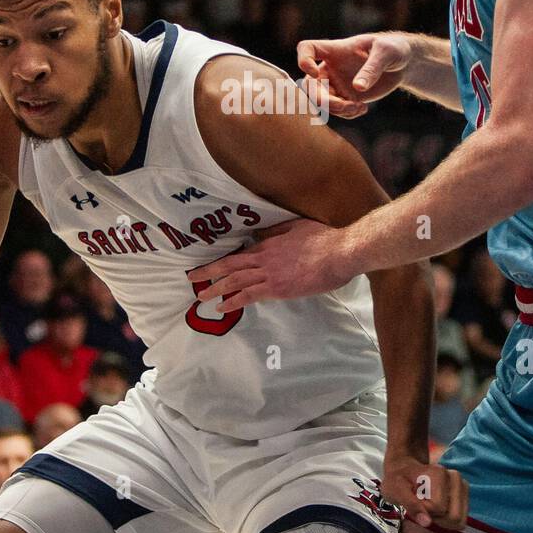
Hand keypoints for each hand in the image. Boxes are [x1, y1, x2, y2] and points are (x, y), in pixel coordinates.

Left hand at [190, 220, 353, 311]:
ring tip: (201, 297)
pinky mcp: (278, 290)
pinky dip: (234, 301)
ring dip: (216, 289)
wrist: (340, 252)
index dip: (221, 259)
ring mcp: (269, 275)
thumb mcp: (297, 226)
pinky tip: (223, 306)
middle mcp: (263, 259)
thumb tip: (260, 233)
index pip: (239, 253)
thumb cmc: (324, 238)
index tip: (209, 265)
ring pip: (235, 281)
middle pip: (229, 266)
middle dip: (208, 273)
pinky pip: (250, 296)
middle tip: (192, 279)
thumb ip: (277, 231)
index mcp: (268, 244)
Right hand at [297, 33, 411, 118]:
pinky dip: (347, 114)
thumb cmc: (393, 49)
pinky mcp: (346, 97)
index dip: (303, 60)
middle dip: (322, 99)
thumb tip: (357, 88)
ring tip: (359, 107)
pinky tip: (363, 109)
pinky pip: (337, 110)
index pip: (307, 48)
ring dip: (337, 110)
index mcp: (335, 50)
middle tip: (344, 105)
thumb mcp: (386, 53)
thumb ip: (371, 68)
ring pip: (321, 102)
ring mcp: (336, 83)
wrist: (401, 63)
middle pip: (309, 84)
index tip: (314, 72)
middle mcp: (330, 67)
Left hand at [381, 454, 468, 529]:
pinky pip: (462, 518)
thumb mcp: (396, 491)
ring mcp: (462, 484)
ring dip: (443, 519)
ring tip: (429, 506)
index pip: (438, 508)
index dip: (425, 511)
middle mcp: (454, 477)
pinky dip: (448, 518)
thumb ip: (411, 506)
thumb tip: (427, 523)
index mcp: (438, 474)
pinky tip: (437, 508)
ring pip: (460, 519)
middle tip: (423, 506)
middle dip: (437, 518)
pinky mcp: (464, 492)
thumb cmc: (398, 480)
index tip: (415, 501)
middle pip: (454, 516)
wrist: (405, 468)